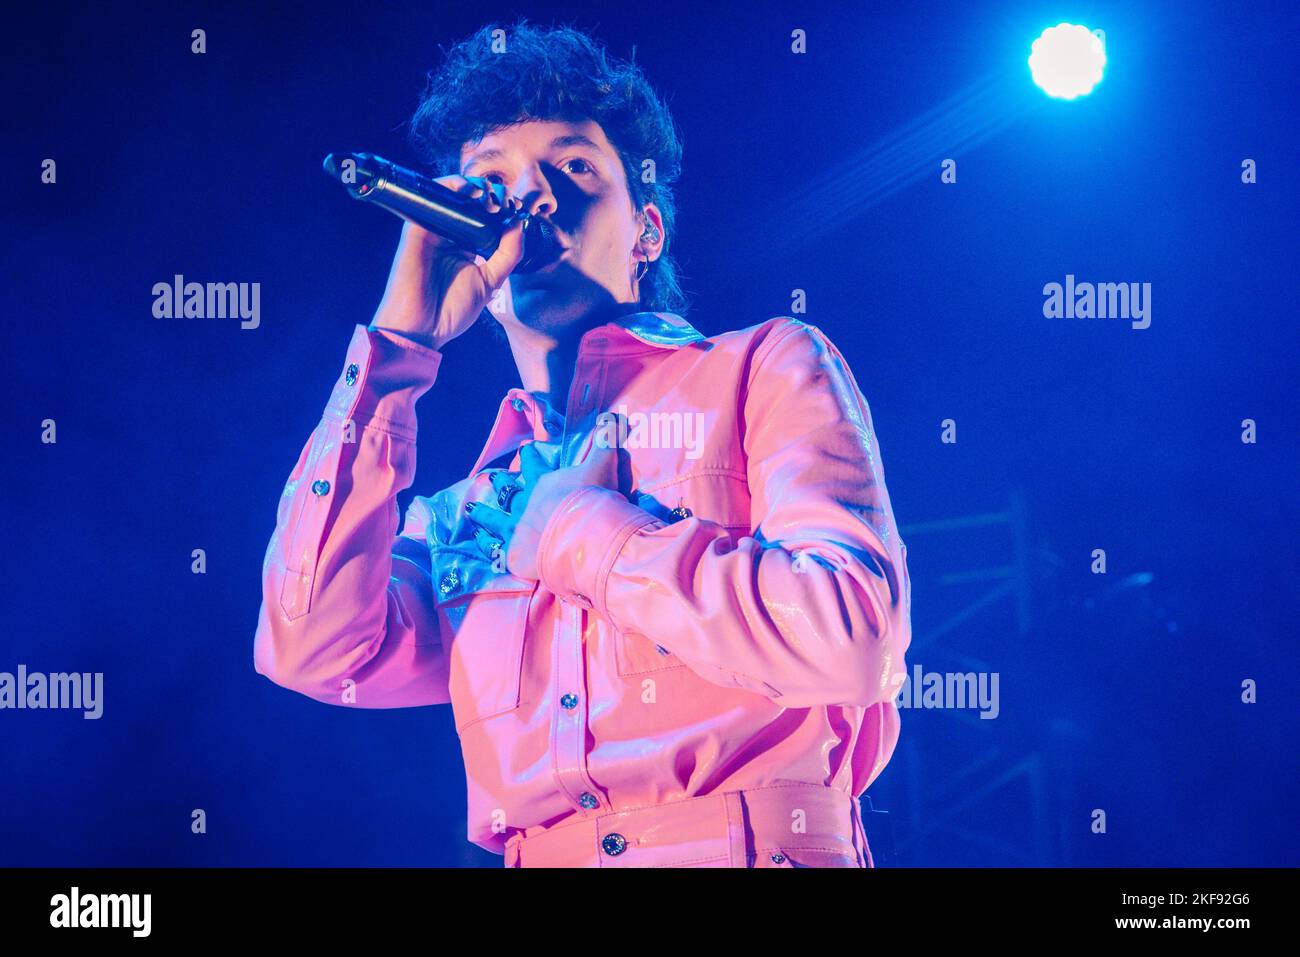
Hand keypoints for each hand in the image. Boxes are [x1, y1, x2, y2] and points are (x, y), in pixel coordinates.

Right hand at [369, 174, 528, 350]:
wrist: (420, 329)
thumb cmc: (451, 310)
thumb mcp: (490, 281)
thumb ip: (508, 254)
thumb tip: (521, 223)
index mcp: (464, 246)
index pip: (484, 217)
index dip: (503, 208)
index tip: (520, 209)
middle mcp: (447, 234)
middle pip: (470, 202)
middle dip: (492, 195)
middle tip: (508, 202)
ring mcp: (432, 229)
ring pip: (452, 195)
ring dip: (475, 188)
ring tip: (492, 199)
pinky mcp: (416, 228)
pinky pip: (432, 198)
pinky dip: (451, 188)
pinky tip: (470, 192)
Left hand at [465, 435, 621, 581]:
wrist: (586, 537)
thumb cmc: (594, 499)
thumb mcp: (604, 464)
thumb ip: (606, 441)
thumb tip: (614, 415)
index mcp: (543, 482)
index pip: (534, 464)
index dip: (530, 455)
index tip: (525, 448)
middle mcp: (524, 504)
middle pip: (508, 491)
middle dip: (500, 483)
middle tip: (490, 477)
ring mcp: (517, 530)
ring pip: (494, 520)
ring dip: (483, 514)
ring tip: (471, 509)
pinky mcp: (514, 556)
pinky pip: (494, 550)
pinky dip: (486, 545)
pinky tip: (480, 542)